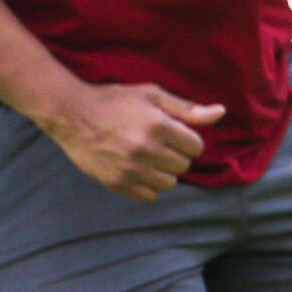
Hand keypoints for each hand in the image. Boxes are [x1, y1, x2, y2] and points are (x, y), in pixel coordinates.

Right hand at [46, 82, 224, 200]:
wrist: (70, 114)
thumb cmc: (115, 100)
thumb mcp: (152, 95)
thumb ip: (187, 108)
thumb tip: (221, 113)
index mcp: (158, 126)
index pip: (196, 146)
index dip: (187, 139)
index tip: (174, 134)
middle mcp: (146, 149)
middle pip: (183, 166)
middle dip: (176, 155)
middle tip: (158, 144)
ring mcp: (130, 169)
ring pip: (169, 184)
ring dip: (164, 172)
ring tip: (148, 157)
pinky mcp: (115, 182)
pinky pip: (149, 196)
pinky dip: (148, 186)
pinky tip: (138, 170)